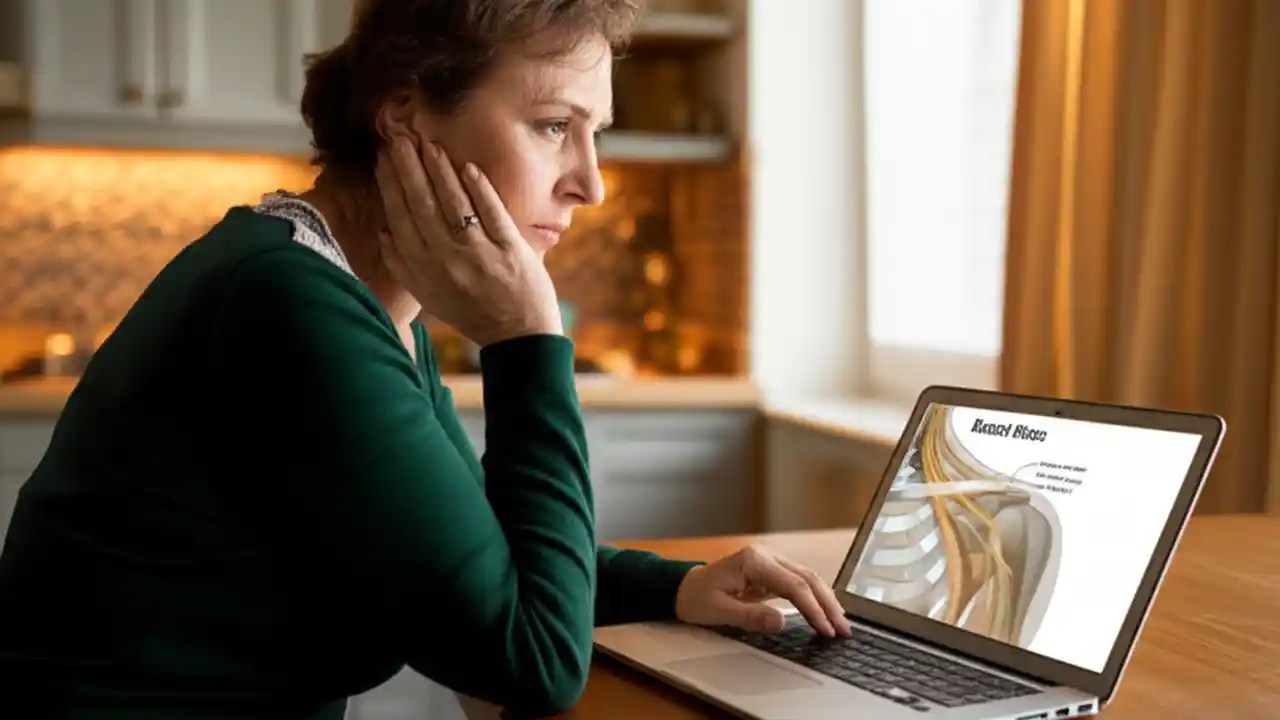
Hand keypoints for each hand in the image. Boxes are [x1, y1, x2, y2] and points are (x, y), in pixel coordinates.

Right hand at [373, 136, 562, 346]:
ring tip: (428, 144)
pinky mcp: (509, 250)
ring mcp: (478, 254)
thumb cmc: (472, 313)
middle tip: (400, 137)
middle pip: (421, 204)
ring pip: (453, 204)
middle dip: (408, 167)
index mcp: (423, 271)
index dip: (390, 185)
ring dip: (439, 170)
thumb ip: (404, 266)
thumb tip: (383, 231)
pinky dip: (479, 189)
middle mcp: (446, 261)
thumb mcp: (430, 296)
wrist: (517, 336)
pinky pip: (491, 213)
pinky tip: (468, 167)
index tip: (383, 158)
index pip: (400, 218)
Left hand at [675, 545, 852, 636]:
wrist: (682, 588)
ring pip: (807, 578)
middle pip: (807, 577)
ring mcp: (770, 563)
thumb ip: (750, 616)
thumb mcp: (719, 611)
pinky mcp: (770, 573)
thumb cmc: (696, 598)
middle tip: (843, 629)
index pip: (793, 585)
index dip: (813, 608)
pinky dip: (814, 599)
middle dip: (828, 604)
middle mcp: (766, 556)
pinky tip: (824, 613)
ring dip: (825, 600)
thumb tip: (782, 622)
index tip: (826, 629)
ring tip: (840, 624)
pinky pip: (798, 584)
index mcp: (754, 561)